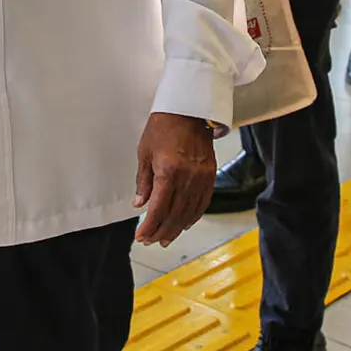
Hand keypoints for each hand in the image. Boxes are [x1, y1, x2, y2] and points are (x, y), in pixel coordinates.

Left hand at [132, 112, 215, 245]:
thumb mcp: (145, 153)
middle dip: (161, 231)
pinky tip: (185, 223)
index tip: (141, 236)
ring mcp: (201, 177)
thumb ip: (143, 181)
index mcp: (168, 172)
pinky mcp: (210, 175)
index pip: (158, 209)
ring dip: (177, 228)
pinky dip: (193, 216)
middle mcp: (187, 178)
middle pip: (174, 215)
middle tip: (151, 241)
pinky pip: (203, 202)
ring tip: (166, 238)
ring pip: (189, 212)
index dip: (149, 227)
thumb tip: (140, 204)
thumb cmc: (163, 126)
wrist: (189, 110)